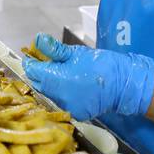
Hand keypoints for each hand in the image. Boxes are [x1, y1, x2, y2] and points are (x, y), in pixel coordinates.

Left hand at [22, 34, 153, 120]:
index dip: (31, 62)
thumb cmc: (100, 64)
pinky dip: (62, 94)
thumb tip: (37, 40)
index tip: (31, 56)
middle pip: (40, 84)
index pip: (33, 71)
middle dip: (40, 73)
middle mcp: (58, 96)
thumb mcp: (76, 52)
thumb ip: (54, 49)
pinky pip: (62, 102)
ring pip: (50, 94)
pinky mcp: (76, 113)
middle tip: (45, 63)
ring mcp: (67, 106)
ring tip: (60, 73)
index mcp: (56, 78)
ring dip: (51, 84)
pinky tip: (70, 85)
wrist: (123, 83)